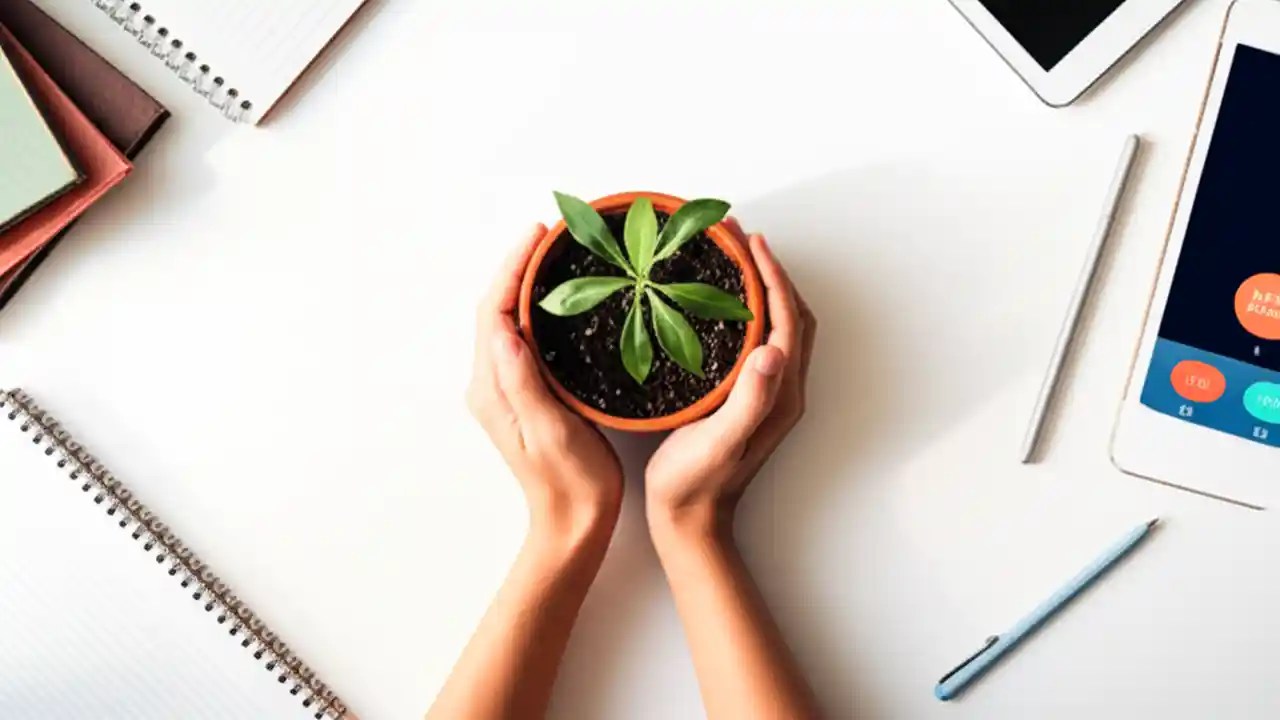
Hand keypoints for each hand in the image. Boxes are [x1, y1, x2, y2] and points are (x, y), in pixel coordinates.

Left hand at [467, 225, 624, 539]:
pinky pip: (524, 339)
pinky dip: (538, 309)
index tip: (538, 236)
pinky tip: (563, 299)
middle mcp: (492, 384)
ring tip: (556, 254)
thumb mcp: (549, 431)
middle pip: (495, 309)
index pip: (492, 312)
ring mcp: (507, 389)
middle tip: (551, 234)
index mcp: (493, 388)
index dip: (512, 268)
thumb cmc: (570, 483)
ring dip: (526, 284)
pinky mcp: (525, 394)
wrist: (574, 524)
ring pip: (508, 320)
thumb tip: (504, 331)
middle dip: (518, 266)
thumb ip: (523, 382)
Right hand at [646, 225, 815, 536]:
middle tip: (736, 237)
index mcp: (780, 393)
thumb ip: (748, 399)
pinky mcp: (747, 398)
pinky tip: (716, 302)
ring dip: (760, 286)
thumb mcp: (719, 441)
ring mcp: (766, 393)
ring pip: (775, 325)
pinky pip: (757, 339)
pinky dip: (746, 310)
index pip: (786, 319)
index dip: (772, 276)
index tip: (749, 241)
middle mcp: (781, 389)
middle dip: (769, 270)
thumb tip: (773, 351)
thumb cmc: (695, 484)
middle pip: (788, 314)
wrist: (688, 522)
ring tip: (730, 256)